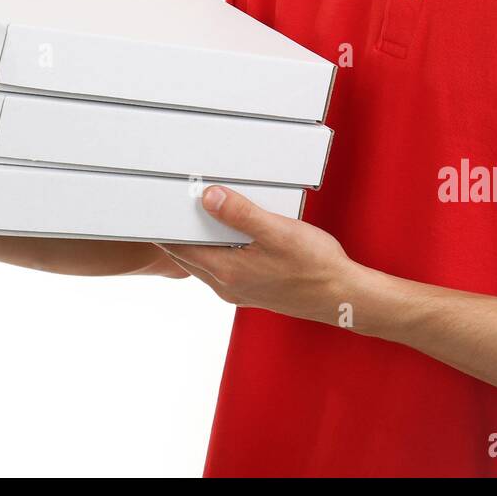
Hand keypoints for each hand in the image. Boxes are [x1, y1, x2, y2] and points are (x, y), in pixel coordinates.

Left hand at [153, 185, 358, 325]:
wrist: (343, 298)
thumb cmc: (315, 267)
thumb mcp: (277, 231)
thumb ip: (240, 214)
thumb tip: (208, 198)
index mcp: (226, 271)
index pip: (179, 248)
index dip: (163, 228)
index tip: (153, 210)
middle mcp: (227, 285)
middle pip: (188, 256)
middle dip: (177, 233)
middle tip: (170, 207)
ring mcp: (240, 291)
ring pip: (205, 263)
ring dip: (198, 242)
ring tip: (197, 216)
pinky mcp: (253, 290)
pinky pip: (223, 267)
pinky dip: (217, 251)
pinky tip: (231, 237)